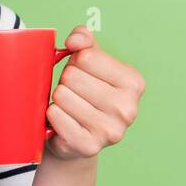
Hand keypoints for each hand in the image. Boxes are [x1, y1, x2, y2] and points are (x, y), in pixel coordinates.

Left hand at [44, 26, 144, 161]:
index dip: (76, 62)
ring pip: (61, 96)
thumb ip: (84, 40)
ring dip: (58, 99)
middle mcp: (127, 109)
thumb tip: (75, 40)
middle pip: (71, 76)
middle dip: (66, 81)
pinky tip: (63, 122)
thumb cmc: (85, 93)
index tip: (84, 74)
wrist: (78, 138)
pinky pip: (55, 116)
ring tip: (70, 107)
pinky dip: (53, 116)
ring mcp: (109, 131)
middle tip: (75, 94)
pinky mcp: (88, 146)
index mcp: (133, 83)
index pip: (86, 56)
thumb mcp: (90, 62)